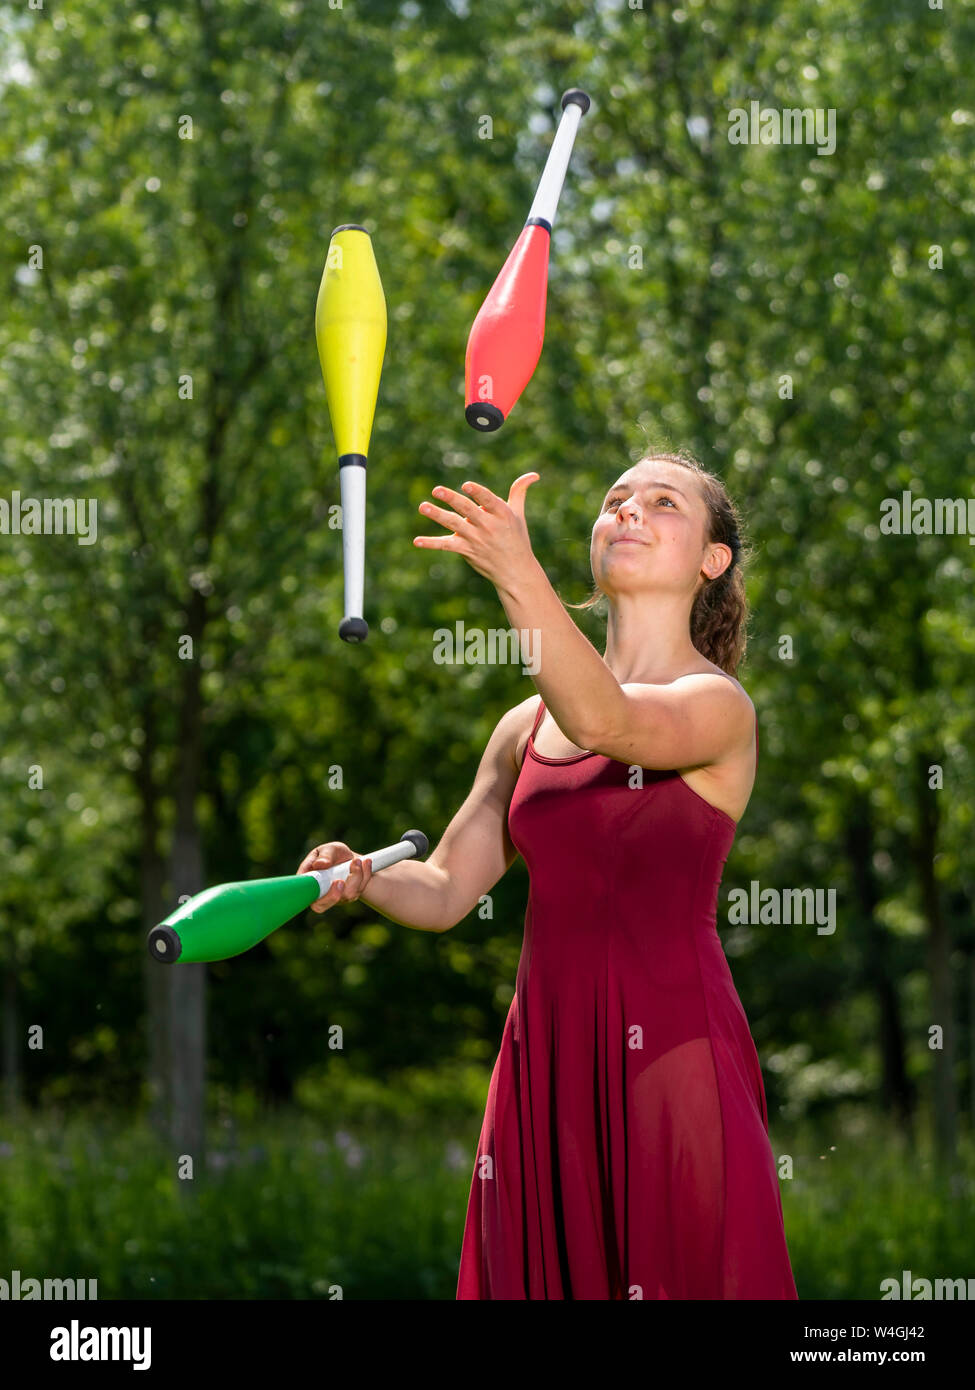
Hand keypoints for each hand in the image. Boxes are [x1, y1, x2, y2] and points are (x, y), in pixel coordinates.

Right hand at [296, 840, 373, 912]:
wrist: (348, 858)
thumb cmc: (332, 854)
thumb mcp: (328, 849)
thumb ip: (324, 856)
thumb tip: (320, 864)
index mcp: (309, 882)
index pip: (309, 896)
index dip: (321, 895)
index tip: (337, 882)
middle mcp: (321, 894)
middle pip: (324, 904)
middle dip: (336, 894)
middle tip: (342, 881)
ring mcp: (337, 897)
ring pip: (348, 894)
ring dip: (356, 876)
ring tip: (357, 860)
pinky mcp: (351, 896)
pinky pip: (361, 889)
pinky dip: (365, 874)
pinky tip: (366, 862)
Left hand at [413, 474, 540, 590]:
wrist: (515, 571)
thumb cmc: (517, 539)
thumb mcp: (519, 514)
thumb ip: (519, 492)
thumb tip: (533, 475)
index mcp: (502, 514)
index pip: (488, 500)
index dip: (477, 492)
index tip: (466, 485)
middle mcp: (488, 526)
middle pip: (468, 510)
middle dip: (452, 499)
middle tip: (436, 489)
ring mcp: (476, 539)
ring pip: (454, 525)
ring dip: (437, 515)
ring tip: (422, 506)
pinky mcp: (467, 551)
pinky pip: (446, 546)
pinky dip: (431, 544)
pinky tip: (417, 541)